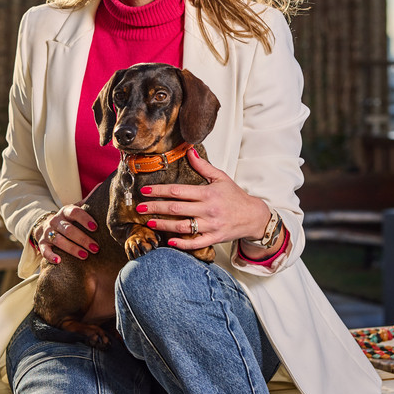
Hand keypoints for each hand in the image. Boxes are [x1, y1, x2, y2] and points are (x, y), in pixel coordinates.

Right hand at [33, 205, 100, 264]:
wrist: (45, 225)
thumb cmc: (67, 220)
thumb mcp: (75, 209)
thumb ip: (87, 202)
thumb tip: (102, 187)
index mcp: (65, 211)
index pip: (74, 212)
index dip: (84, 219)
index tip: (95, 227)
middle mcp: (55, 221)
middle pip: (68, 229)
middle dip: (82, 239)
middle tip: (95, 248)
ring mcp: (47, 232)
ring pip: (58, 240)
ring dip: (72, 249)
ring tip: (85, 256)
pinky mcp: (42, 244)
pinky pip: (44, 251)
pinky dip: (51, 256)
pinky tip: (59, 261)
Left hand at [134, 149, 270, 250]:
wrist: (253, 216)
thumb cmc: (235, 196)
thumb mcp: (221, 177)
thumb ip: (203, 166)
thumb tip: (189, 150)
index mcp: (208, 193)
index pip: (178, 191)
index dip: (159, 191)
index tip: (145, 191)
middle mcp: (208, 209)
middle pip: (176, 208)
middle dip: (155, 208)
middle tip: (139, 208)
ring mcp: (211, 225)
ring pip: (182, 226)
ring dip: (164, 225)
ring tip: (149, 222)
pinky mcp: (214, 238)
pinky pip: (196, 242)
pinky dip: (182, 243)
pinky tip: (169, 241)